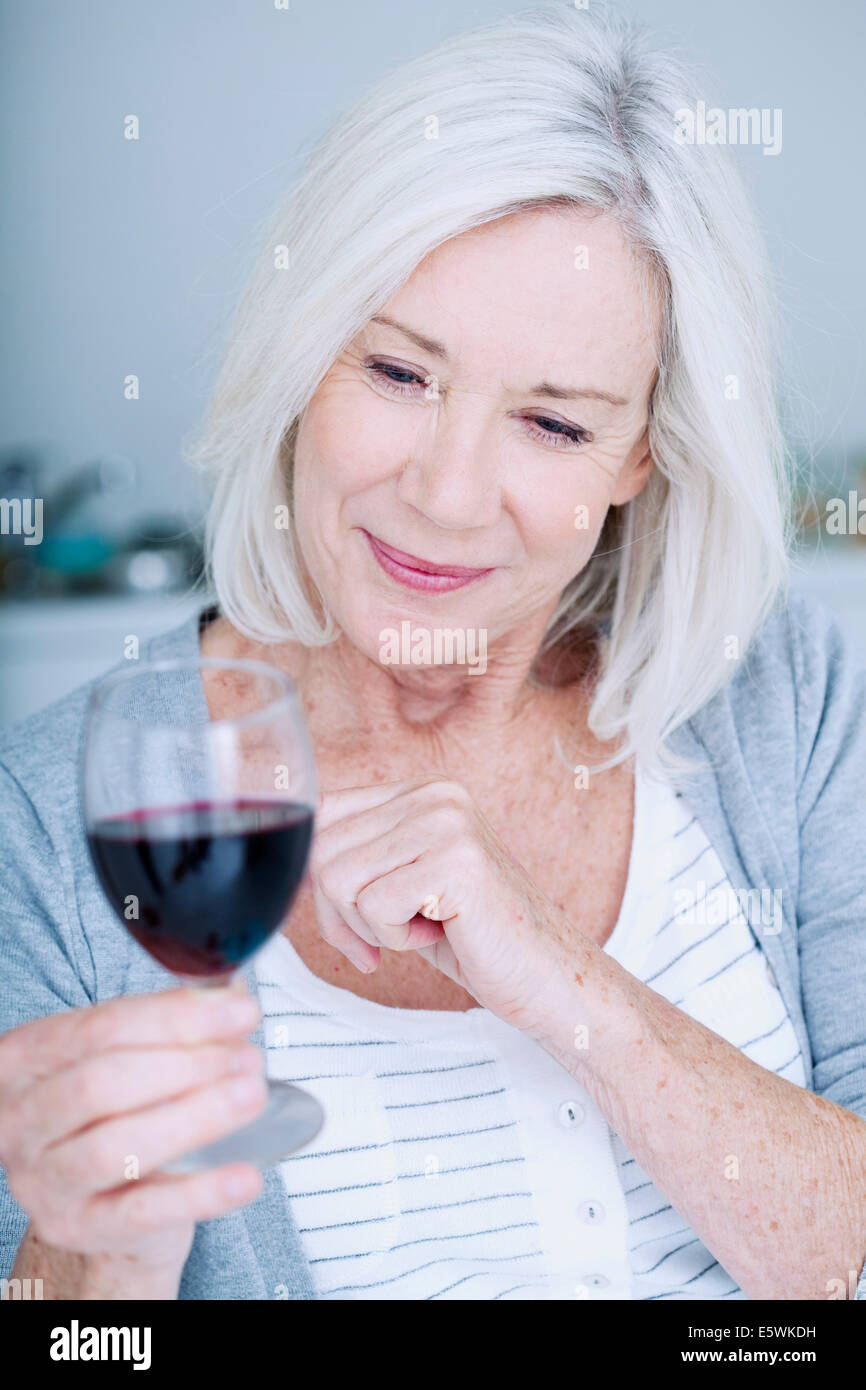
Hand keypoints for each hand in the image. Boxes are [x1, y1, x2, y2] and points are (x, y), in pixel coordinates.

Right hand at [0, 985, 267, 1286]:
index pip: (100, 1028)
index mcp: (25, 1059)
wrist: (106, 1202)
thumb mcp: (130, 1058)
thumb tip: (234, 996)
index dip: (176, 1017)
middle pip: (101, 1084)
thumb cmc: (120, 1111)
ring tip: (251, 1097)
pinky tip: (247, 1177)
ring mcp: (41, 1182)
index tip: (241, 1012)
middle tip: (248, 1059)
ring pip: (114, 1147)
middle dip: (185, 1065)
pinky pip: (142, 1213)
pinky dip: (201, 1193)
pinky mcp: (76, 1230)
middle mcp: (19, 1121)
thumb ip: (173, 1024)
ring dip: (194, 1117)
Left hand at [310, 776, 577, 1035]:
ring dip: (370, 926)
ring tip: (420, 928)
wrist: (547, 978)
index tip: (358, 918)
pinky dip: (394, 938)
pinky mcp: (456, 861)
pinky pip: (373, 906)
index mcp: (421, 791)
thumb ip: (357, 858)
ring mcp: (447, 822)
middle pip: (322, 851)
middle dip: (340, 914)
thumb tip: (290, 859)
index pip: (323, 815)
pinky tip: (439, 933)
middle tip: (387, 937)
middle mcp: (435, 794)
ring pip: (339, 879)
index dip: (323, 880)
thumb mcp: (404, 884)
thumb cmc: (476, 939)